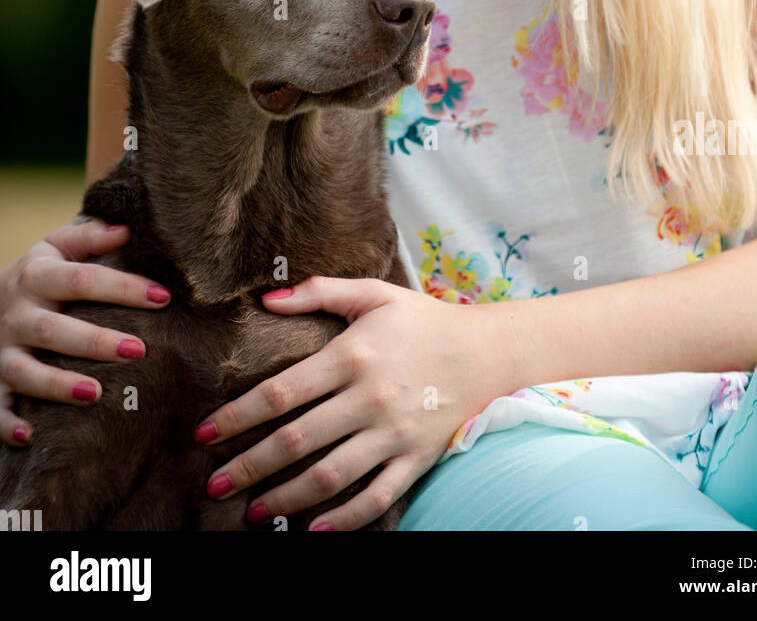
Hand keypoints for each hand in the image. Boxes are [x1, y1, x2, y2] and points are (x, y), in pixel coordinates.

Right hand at [0, 218, 171, 443]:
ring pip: (25, 371)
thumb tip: (129, 228)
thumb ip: (90, 237)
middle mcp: (18, 315)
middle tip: (138, 350)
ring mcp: (3, 351)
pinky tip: (30, 437)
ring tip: (94, 394)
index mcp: (37, 277)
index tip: (164, 298)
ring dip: (57, 385)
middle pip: (55, 329)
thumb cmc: (40, 275)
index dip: (123, 288)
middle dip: (96, 341)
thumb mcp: (56, 248)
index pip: (83, 280)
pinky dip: (7, 424)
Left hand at [193, 276, 515, 531]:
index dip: (237, 416)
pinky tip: (313, 531)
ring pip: (330, 475)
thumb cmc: (422, 320)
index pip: (281, 393)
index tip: (204, 433)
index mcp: (352, 355)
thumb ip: (320, 292)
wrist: (485, 350)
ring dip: (286, 499)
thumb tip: (267, 299)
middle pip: (296, 441)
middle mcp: (370, 398)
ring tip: (253, 512)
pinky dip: (344, 520)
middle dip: (249, 466)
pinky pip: (376, 497)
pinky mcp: (416, 459)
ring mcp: (394, 433)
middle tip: (214, 484)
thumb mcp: (373, 295)